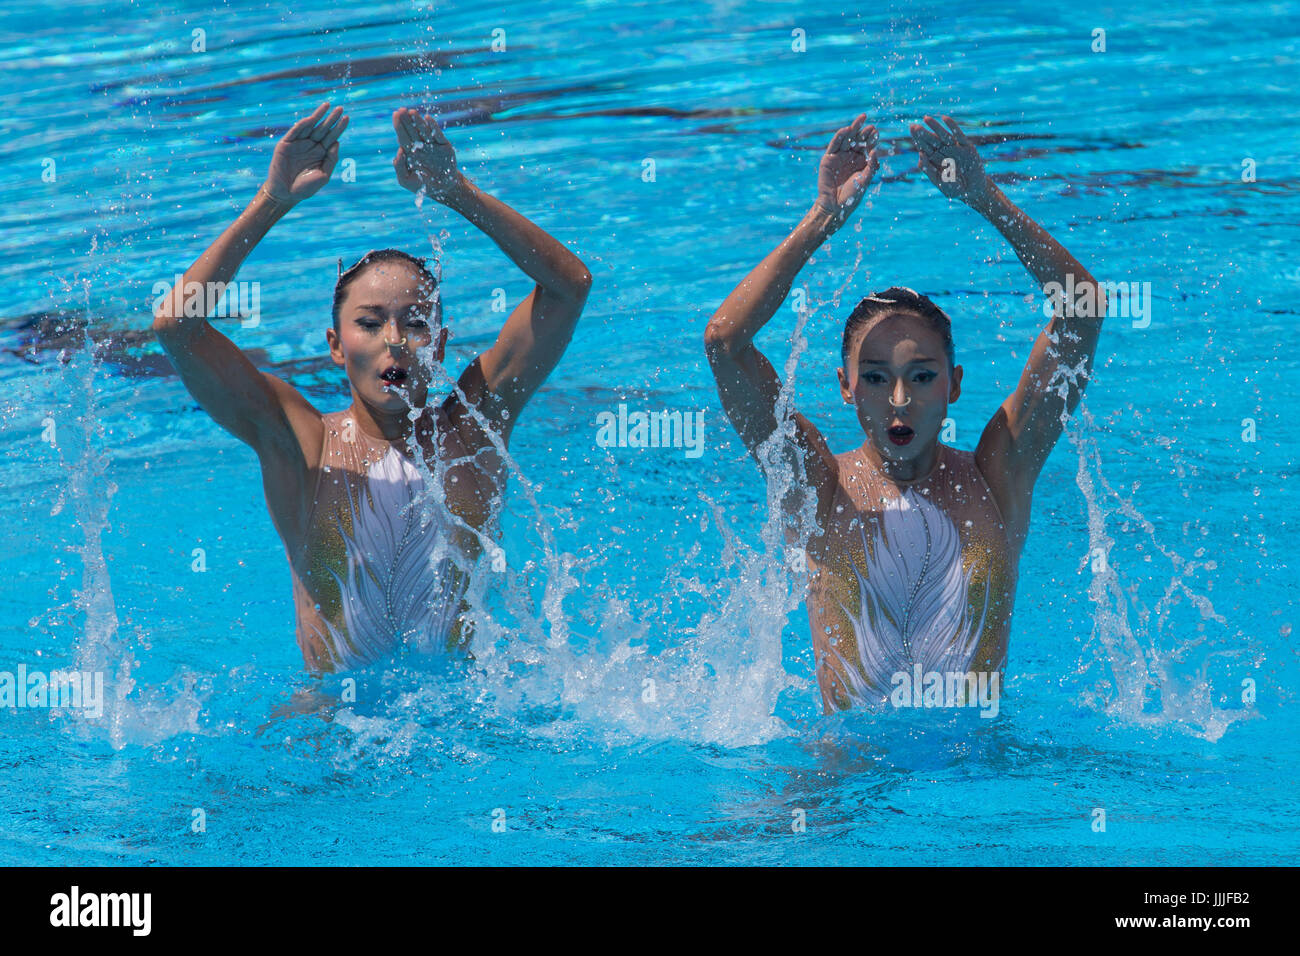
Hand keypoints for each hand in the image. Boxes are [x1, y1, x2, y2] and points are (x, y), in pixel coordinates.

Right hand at [262, 102, 347, 204]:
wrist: (286, 194)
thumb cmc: (306, 187)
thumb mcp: (323, 175)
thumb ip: (331, 160)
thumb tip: (337, 142)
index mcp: (321, 153)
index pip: (332, 137)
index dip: (339, 127)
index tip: (347, 117)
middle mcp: (311, 146)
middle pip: (323, 129)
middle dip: (331, 119)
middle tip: (340, 108)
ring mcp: (298, 144)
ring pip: (310, 127)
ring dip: (318, 116)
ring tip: (327, 106)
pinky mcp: (285, 144)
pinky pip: (295, 132)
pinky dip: (302, 125)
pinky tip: (311, 119)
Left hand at [393, 108, 465, 199]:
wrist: (443, 190)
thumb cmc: (423, 186)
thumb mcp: (406, 180)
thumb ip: (399, 168)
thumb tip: (399, 151)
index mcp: (410, 152)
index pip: (402, 136)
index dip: (398, 125)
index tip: (395, 114)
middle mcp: (420, 146)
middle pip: (411, 130)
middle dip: (406, 120)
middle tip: (401, 110)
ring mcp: (432, 145)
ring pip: (423, 130)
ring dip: (418, 121)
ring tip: (412, 112)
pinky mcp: (444, 146)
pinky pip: (438, 135)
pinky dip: (433, 127)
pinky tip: (428, 119)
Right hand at [814, 114, 878, 228]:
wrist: (835, 206)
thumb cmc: (852, 195)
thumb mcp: (865, 180)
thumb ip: (871, 166)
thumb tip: (874, 151)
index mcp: (861, 161)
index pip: (867, 146)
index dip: (872, 139)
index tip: (877, 132)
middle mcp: (850, 157)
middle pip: (858, 140)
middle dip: (864, 132)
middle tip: (871, 126)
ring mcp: (839, 156)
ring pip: (847, 139)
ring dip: (853, 129)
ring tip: (861, 120)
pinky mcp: (828, 158)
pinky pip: (834, 145)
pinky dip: (840, 136)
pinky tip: (847, 130)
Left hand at [909, 114, 995, 207]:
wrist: (973, 191)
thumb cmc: (955, 189)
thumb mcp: (940, 182)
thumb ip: (930, 170)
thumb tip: (920, 156)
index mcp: (935, 160)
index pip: (924, 147)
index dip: (918, 139)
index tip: (912, 129)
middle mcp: (944, 153)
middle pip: (931, 141)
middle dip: (922, 133)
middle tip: (914, 126)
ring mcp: (955, 149)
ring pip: (943, 136)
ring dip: (935, 127)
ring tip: (926, 118)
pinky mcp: (967, 147)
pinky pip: (958, 135)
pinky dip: (952, 127)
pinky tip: (945, 118)